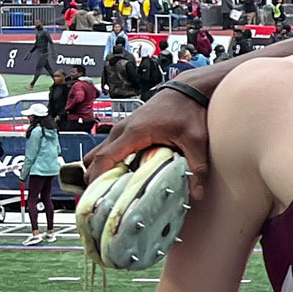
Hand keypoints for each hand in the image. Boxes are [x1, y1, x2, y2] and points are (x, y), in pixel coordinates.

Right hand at [82, 89, 209, 201]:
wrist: (187, 90)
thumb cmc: (189, 110)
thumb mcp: (196, 141)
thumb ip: (197, 168)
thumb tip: (197, 194)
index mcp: (134, 133)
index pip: (105, 158)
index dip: (98, 178)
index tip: (97, 197)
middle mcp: (122, 130)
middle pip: (95, 158)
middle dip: (95, 180)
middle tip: (102, 201)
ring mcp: (122, 129)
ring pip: (98, 153)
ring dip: (101, 171)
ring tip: (111, 192)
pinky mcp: (126, 131)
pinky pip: (109, 150)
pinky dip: (109, 164)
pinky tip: (122, 179)